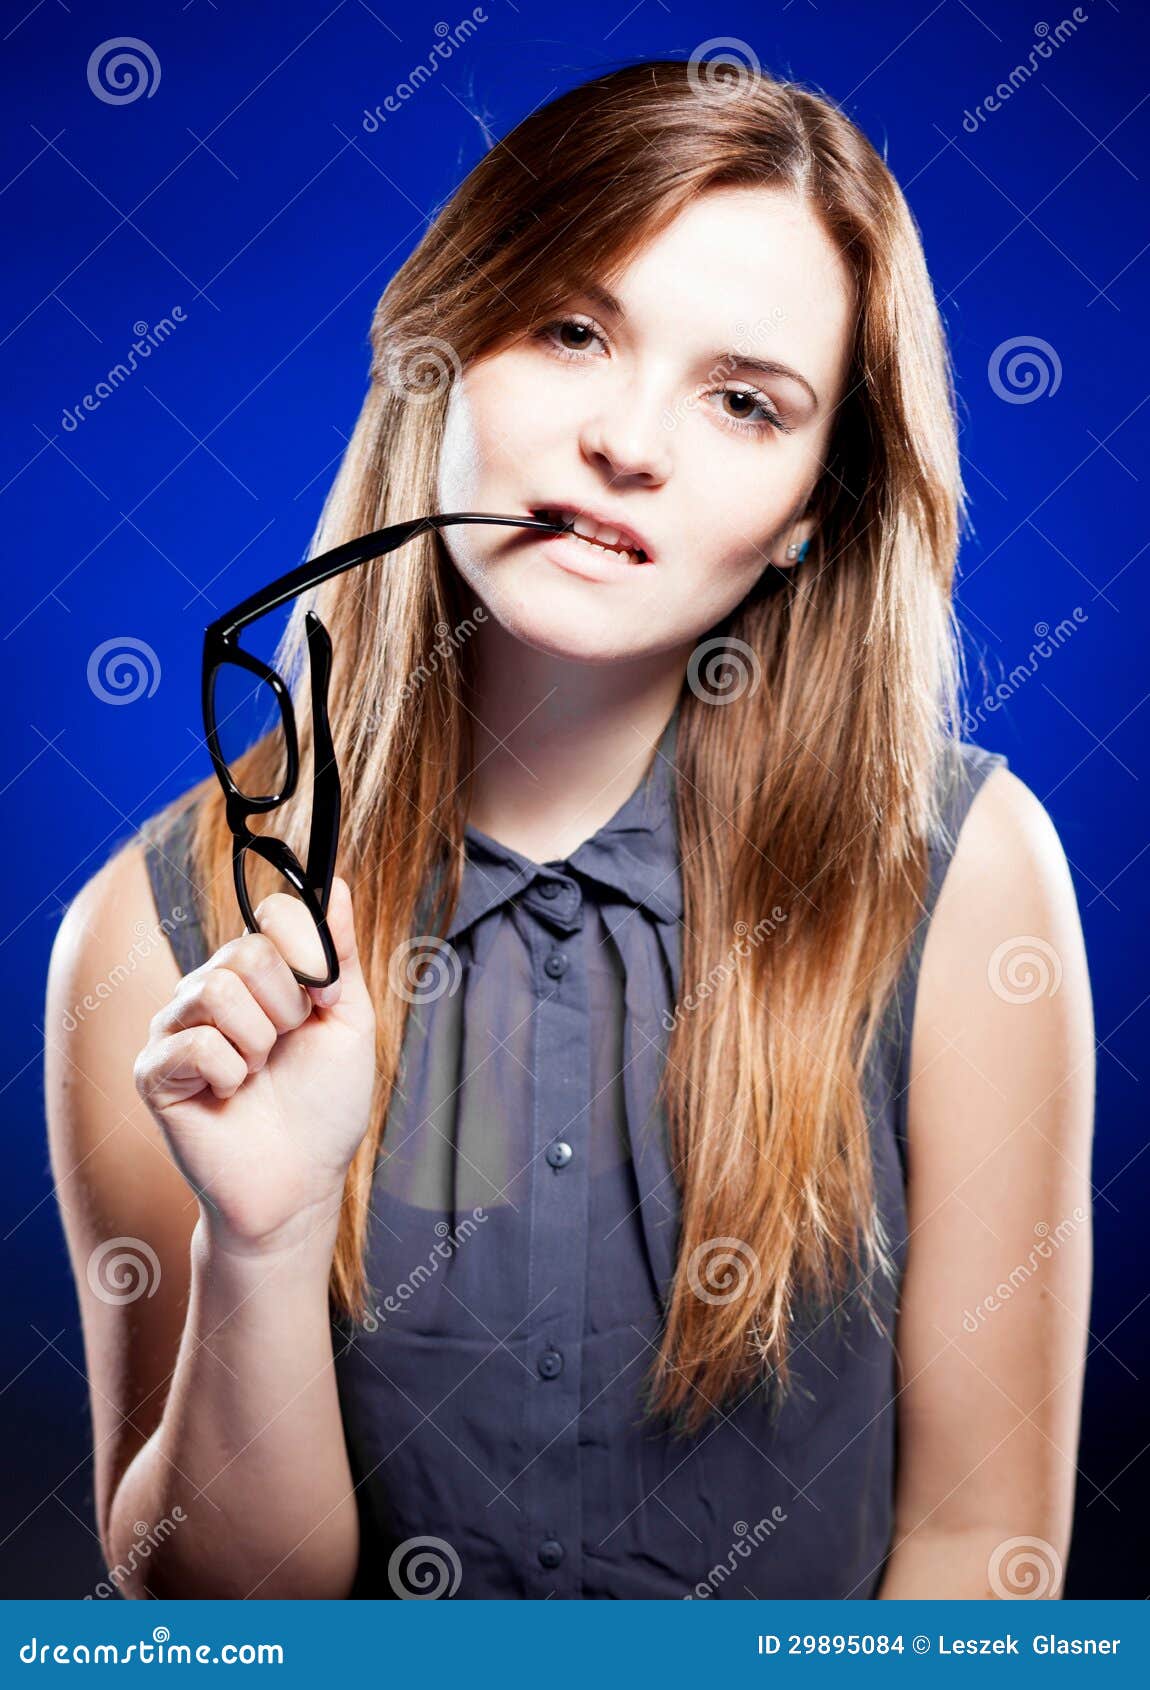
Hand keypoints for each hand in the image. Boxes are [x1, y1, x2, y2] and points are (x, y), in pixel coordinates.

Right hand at [133, 877, 376, 1256]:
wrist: (301, 1183)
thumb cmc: (325, 1106)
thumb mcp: (349, 1022)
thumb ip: (340, 955)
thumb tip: (339, 885)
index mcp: (257, 974)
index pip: (275, 914)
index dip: (310, 953)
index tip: (325, 1000)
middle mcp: (210, 990)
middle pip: (248, 951)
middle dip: (287, 1007)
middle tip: (286, 1046)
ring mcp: (176, 1028)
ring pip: (217, 990)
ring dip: (259, 1042)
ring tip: (258, 1073)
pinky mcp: (154, 1072)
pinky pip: (196, 1045)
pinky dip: (230, 1074)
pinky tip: (230, 1095)